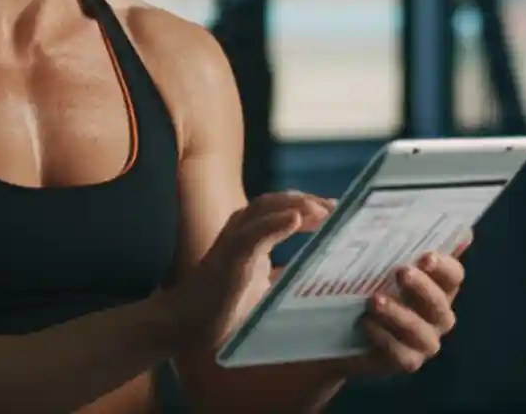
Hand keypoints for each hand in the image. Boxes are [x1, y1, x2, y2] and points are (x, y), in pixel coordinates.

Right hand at [160, 191, 334, 350]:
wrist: (188, 324)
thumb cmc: (225, 305)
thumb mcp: (264, 287)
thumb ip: (285, 275)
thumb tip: (319, 280)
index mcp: (251, 234)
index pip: (283, 208)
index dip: (310, 206)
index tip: (337, 211)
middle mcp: (242, 229)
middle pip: (277, 201)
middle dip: (308, 200)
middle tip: (337, 207)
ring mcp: (234, 240)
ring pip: (264, 209)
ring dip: (295, 205)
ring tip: (322, 209)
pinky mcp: (228, 256)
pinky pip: (252, 233)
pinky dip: (274, 223)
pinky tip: (295, 219)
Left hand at [343, 232, 471, 377]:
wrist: (337, 330)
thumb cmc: (361, 285)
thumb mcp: (366, 259)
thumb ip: (375, 237)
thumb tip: (352, 201)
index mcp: (436, 285)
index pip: (453, 275)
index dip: (444, 265)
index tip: (426, 255)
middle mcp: (436, 314)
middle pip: (441, 302)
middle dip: (423, 287)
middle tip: (401, 272)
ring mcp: (424, 341)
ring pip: (422, 331)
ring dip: (400, 314)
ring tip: (375, 300)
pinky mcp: (405, 361)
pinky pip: (402, 354)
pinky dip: (385, 338)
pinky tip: (367, 323)